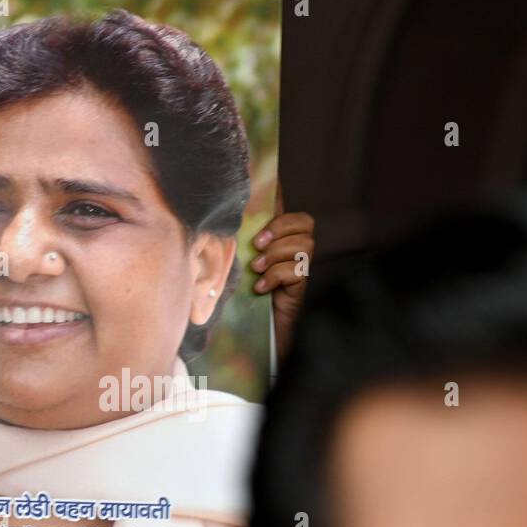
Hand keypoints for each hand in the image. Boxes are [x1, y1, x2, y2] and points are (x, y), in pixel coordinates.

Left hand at [251, 183, 314, 361]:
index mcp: (278, 241)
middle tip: (257, 245)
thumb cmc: (238, 299)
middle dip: (281, 228)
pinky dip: (276, 277)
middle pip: (305, 222)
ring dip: (277, 254)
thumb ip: (236, 243)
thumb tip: (221, 217)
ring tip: (257, 269)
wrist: (252, 339)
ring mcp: (299, 271)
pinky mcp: (300, 290)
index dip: (282, 197)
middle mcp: (293, 253)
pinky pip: (297, 272)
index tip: (270, 188)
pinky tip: (260, 288)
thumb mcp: (234, 265)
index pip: (289, 210)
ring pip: (303, 246)